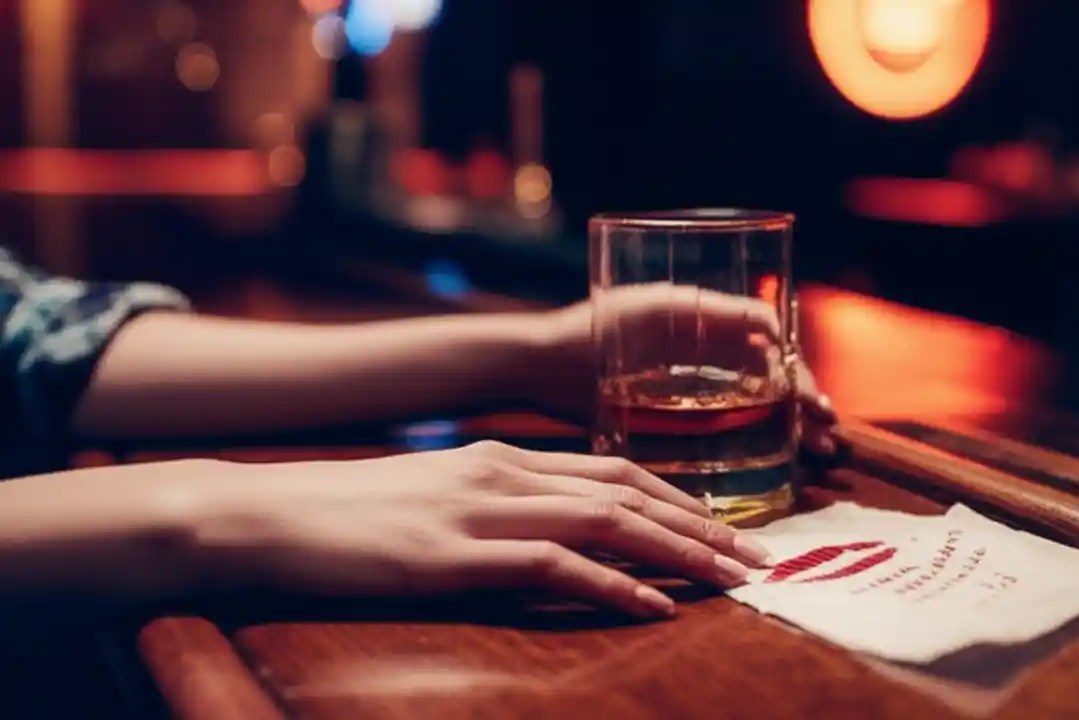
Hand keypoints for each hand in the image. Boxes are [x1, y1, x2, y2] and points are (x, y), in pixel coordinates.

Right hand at [184, 441, 772, 617]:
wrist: (270, 513)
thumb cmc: (352, 511)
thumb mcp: (439, 493)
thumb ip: (500, 503)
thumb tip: (556, 532)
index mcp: (504, 456)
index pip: (617, 468)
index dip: (680, 498)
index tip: (725, 528)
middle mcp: (505, 472)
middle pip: (629, 492)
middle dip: (701, 527)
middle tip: (756, 560)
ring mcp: (481, 511)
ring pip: (607, 522)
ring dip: (678, 554)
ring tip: (731, 583)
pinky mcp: (454, 555)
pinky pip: (553, 566)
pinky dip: (611, 586)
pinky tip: (652, 607)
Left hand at [532, 285, 838, 454]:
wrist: (535, 363)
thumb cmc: (585, 330)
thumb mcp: (651, 313)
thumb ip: (703, 313)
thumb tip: (772, 328)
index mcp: (698, 309)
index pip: (767, 332)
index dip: (796, 365)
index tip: (814, 404)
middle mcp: (701, 338)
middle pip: (770, 367)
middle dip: (804, 400)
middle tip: (828, 438)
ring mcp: (688, 371)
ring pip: (756, 396)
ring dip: (790, 422)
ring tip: (819, 456)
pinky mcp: (672, 401)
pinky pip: (727, 417)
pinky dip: (755, 436)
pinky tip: (778, 462)